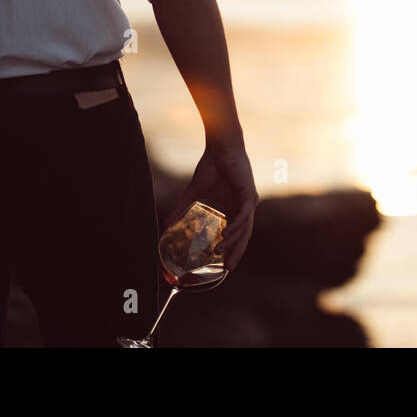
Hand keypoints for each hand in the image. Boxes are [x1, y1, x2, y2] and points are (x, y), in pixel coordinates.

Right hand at [167, 142, 258, 270]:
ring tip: (221, 253)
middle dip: (236, 252)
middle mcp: (244, 207)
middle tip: (227, 268)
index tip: (224, 266)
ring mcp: (249, 201)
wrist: (219, 148)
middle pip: (243, 236)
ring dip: (233, 241)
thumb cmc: (210, 167)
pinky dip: (236, 226)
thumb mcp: (194, 193)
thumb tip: (166, 222)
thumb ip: (182, 208)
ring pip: (244, 228)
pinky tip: (228, 235)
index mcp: (234, 208)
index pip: (235, 234)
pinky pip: (245, 214)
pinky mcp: (250, 193)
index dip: (231, 249)